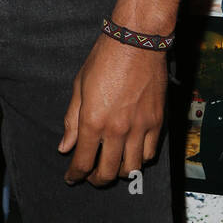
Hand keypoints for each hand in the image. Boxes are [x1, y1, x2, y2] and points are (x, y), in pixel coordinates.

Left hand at [60, 34, 166, 185]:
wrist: (136, 43)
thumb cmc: (103, 60)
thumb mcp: (79, 87)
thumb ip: (72, 121)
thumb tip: (65, 147)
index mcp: (93, 121)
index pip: (83, 161)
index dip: (75, 174)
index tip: (71, 178)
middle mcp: (117, 130)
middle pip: (108, 172)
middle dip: (96, 180)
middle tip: (90, 177)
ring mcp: (140, 128)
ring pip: (131, 168)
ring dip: (118, 173)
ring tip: (111, 167)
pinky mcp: (157, 122)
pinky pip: (149, 154)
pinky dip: (139, 160)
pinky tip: (131, 154)